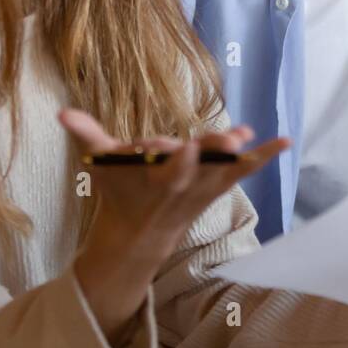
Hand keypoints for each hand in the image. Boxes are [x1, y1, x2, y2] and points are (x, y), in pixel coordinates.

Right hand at [59, 108, 287, 340]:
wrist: (140, 234)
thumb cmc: (120, 191)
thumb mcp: (102, 165)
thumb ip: (87, 135)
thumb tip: (62, 112)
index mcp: (156, 179)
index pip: (165, 168)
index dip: (173, 159)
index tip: (175, 146)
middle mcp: (185, 184)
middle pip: (201, 166)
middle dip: (213, 153)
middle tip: (229, 138)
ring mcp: (205, 186)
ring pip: (227, 168)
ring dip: (243, 153)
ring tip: (255, 137)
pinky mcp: (218, 185)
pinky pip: (244, 169)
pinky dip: (263, 157)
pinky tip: (285, 141)